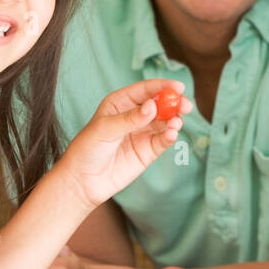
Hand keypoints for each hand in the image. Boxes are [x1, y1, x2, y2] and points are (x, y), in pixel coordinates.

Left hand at [60, 79, 191, 209]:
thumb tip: (153, 107)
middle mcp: (135, 115)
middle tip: (186, 106)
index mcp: (121, 103)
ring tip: (175, 124)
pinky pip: (164, 140)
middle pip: (161, 104)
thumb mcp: (105, 129)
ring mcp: (143, 133)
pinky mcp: (149, 151)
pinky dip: (170, 136)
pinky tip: (171, 134)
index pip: (146, 90)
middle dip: (175, 103)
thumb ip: (130, 118)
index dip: (163, 86)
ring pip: (166, 121)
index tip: (178, 88)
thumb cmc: (87, 149)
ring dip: (174, 120)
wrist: (83, 181)